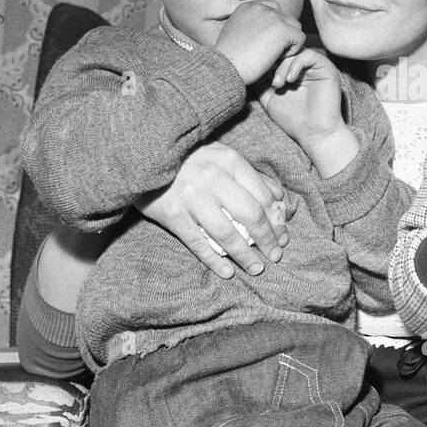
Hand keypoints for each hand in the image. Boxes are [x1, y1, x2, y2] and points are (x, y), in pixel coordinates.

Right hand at [134, 142, 288, 277]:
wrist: (143, 156)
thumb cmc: (188, 157)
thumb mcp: (220, 155)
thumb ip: (249, 174)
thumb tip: (279, 198)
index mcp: (228, 160)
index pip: (263, 195)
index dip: (277, 219)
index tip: (283, 234)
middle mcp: (212, 178)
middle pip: (250, 215)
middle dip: (267, 239)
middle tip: (276, 255)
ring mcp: (191, 197)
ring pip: (227, 234)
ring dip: (245, 255)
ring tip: (257, 268)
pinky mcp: (172, 214)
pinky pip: (198, 243)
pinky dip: (214, 261)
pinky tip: (227, 272)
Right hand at [215, 0, 304, 84]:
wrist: (225, 67)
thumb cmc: (229, 59)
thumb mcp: (236, 35)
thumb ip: (252, 27)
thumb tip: (269, 33)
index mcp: (248, 7)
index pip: (273, 10)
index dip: (274, 28)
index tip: (264, 44)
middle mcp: (261, 7)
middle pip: (286, 18)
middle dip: (283, 36)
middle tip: (269, 53)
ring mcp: (273, 17)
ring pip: (295, 27)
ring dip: (288, 43)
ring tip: (273, 56)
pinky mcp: (283, 29)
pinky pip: (300, 39)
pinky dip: (292, 52)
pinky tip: (276, 59)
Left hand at [258, 47, 346, 148]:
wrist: (313, 133)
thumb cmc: (292, 118)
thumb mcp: (269, 97)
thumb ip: (261, 81)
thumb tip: (248, 66)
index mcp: (292, 70)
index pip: (277, 54)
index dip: (266, 60)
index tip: (258, 75)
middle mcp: (304, 66)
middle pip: (285, 50)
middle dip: (274, 61)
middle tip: (269, 80)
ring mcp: (316, 67)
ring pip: (296, 51)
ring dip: (283, 66)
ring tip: (278, 84)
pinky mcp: (327, 68)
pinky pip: (309, 55)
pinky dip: (296, 65)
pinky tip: (290, 80)